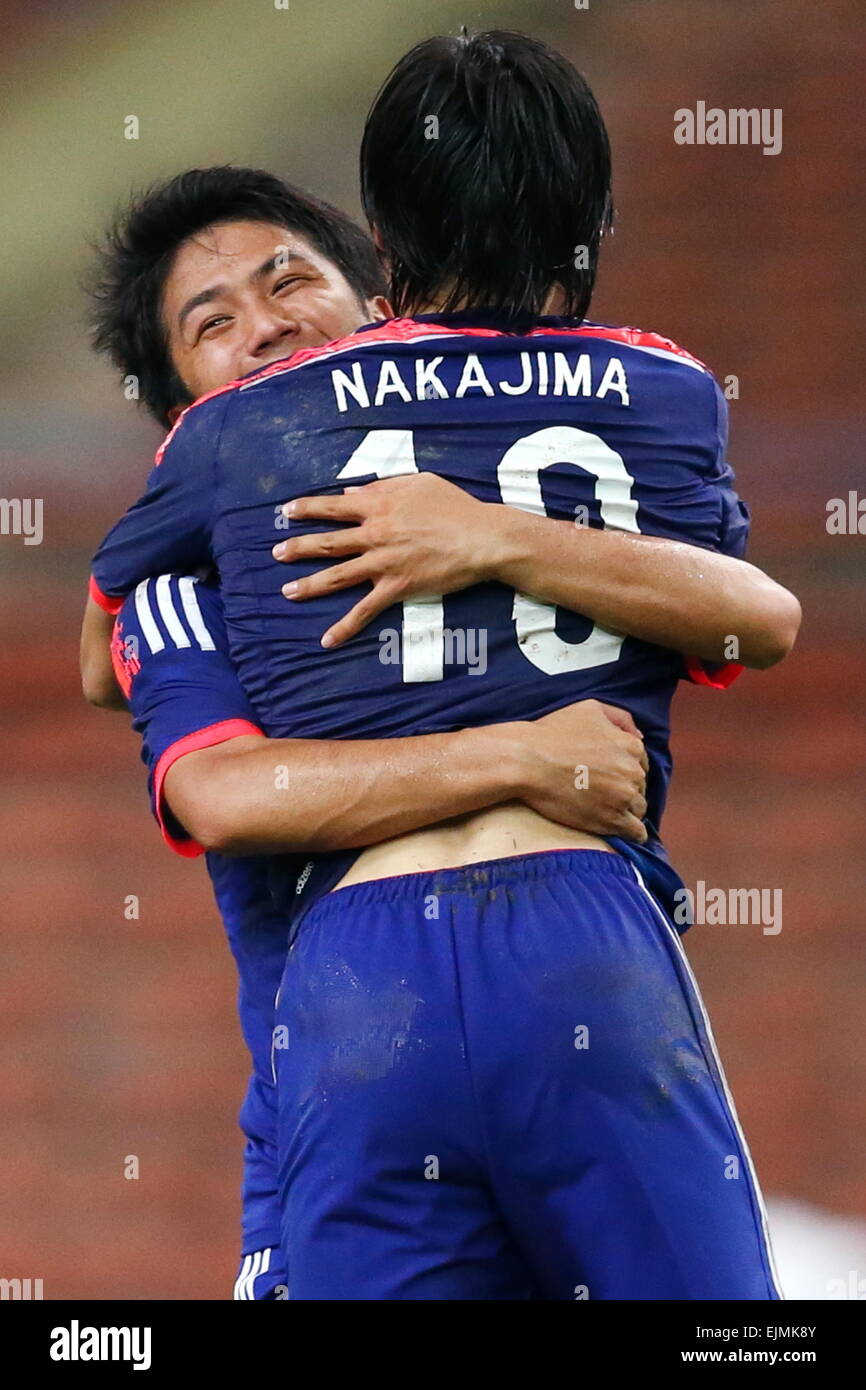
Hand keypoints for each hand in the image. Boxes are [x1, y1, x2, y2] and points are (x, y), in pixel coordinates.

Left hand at [272, 474, 498, 647]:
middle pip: (326, 542)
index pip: (333, 507)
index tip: (287, 511)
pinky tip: (326, 640)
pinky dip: (345, 627)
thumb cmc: (456, 507)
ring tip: (287, 592)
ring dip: (309, 584)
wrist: (481, 538)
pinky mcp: (396, 587)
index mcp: (378, 506)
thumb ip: (383, 487)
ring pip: (336, 575)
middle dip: (297, 548)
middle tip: (275, 553)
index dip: (307, 508)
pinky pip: (365, 610)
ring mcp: (383, 563)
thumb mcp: (419, 483)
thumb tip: (352, 494)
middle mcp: (374, 535)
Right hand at [515, 700, 648, 842]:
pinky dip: (631, 832)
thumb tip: (640, 736)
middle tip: (603, 792)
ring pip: (639, 809)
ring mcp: (623, 798)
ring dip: (627, 810)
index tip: (610, 776)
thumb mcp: (590, 708)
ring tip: (605, 810)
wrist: (527, 761)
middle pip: (641, 787)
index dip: (626, 770)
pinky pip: (636, 833)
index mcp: (631, 746)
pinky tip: (620, 829)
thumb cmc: (553, 733)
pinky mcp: (611, 820)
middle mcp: (633, 772)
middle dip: (626, 789)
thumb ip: (621, 718)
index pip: (641, 764)